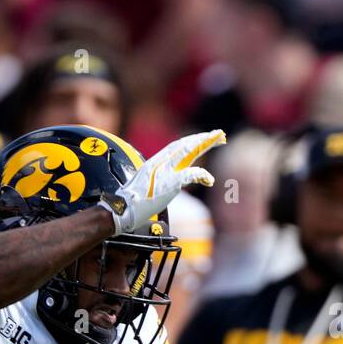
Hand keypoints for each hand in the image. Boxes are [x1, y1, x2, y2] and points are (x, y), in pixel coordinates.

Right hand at [101, 130, 225, 235]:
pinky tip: (210, 180)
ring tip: (220, 140)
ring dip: (206, 144)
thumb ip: (160, 179)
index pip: (177, 146)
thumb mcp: (148, 185)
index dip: (192, 141)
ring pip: (189, 151)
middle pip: (185, 144)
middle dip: (203, 138)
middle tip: (220, 134)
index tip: (205, 139)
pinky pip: (191, 174)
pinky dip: (202, 175)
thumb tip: (170, 182)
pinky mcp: (170, 183)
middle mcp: (160, 162)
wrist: (122, 209)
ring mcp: (165, 171)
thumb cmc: (133, 201)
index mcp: (155, 162)